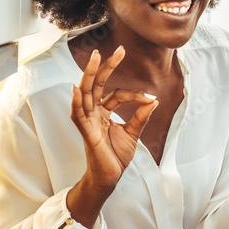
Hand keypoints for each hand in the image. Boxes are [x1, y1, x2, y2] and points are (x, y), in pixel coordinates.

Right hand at [71, 47, 158, 190]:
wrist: (110, 177)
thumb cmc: (116, 157)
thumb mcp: (133, 133)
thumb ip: (141, 116)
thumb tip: (152, 100)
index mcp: (103, 112)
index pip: (117, 94)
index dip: (135, 95)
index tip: (151, 98)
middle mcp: (94, 113)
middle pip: (97, 85)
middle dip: (106, 67)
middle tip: (118, 50)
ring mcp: (88, 121)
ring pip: (86, 94)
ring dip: (90, 75)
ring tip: (96, 59)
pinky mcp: (85, 132)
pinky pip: (78, 114)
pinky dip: (76, 102)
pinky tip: (76, 88)